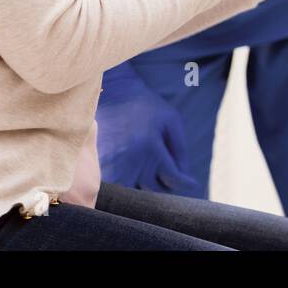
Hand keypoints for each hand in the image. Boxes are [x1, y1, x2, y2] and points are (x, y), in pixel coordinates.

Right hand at [96, 67, 195, 192]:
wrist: (111, 94)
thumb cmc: (145, 106)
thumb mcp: (171, 119)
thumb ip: (181, 149)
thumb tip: (186, 178)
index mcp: (150, 148)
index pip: (173, 178)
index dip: (185, 182)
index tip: (192, 183)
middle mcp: (130, 161)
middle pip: (153, 189)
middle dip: (162, 184)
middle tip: (164, 172)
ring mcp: (110, 166)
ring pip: (133, 193)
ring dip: (142, 187)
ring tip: (146, 171)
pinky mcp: (95, 168)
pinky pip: (114, 189)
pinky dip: (124, 187)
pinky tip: (129, 173)